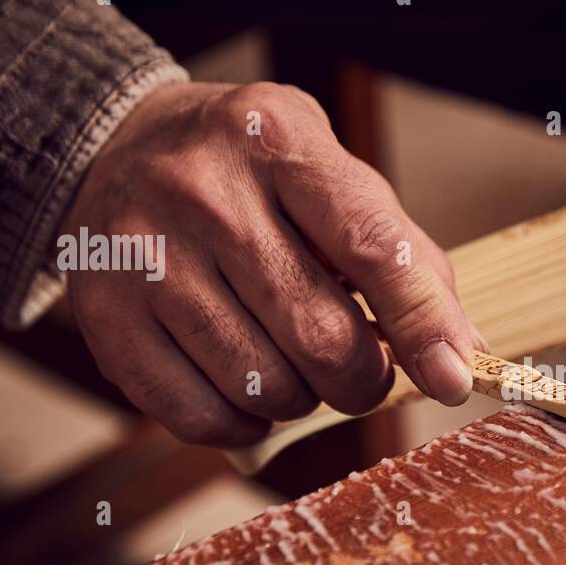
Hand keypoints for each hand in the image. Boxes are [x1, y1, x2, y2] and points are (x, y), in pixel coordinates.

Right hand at [60, 81, 481, 446]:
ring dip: (301, 399)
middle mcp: (203, 191)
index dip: (423, 324)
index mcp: (279, 141)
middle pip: (320, 335)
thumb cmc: (252, 176)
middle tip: (359, 372)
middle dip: (361, 379)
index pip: (374, 248)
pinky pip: (200, 417)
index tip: (453, 379)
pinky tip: (245, 388)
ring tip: (291, 362)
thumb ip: (403, 256)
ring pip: (264, 386)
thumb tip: (462, 354)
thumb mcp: (331, 175)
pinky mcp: (104, 316)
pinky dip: (244, 423)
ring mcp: (144, 255)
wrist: (115, 151)